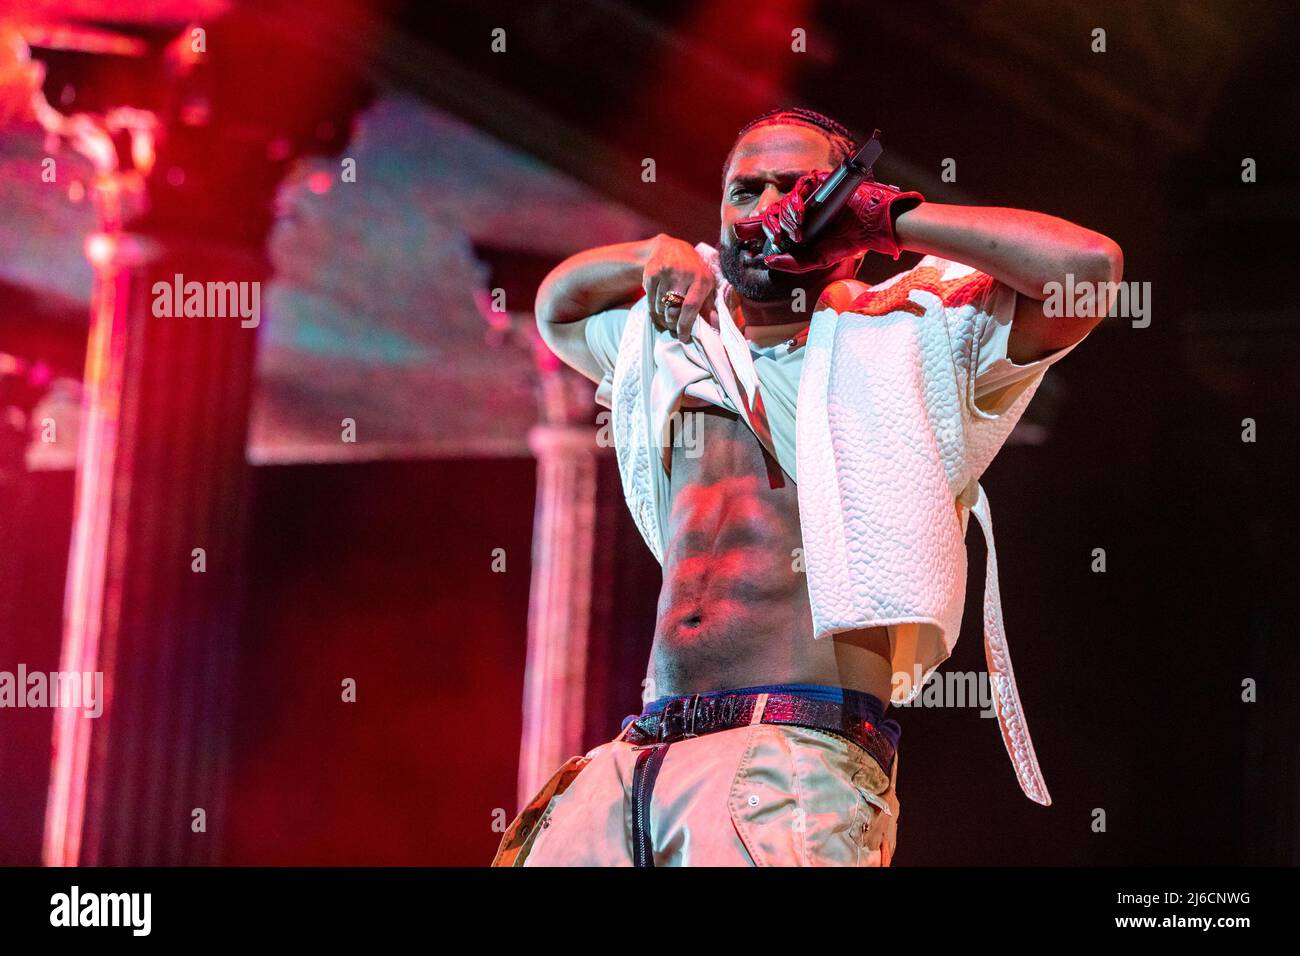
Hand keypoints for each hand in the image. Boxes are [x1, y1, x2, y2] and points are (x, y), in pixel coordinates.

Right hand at [642, 234, 715, 340]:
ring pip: (660, 307)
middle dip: (673, 324)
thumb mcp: (705, 283)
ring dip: (662, 317)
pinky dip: (653, 308)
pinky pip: (650, 300)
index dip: (685, 325)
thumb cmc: (693, 270)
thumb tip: (716, 326)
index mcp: (701, 279)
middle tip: (674, 328)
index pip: (691, 307)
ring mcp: (666, 272)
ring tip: (666, 318)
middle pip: (673, 310)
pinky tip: (658, 307)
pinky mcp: (652, 273)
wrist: (670, 248)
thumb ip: (710, 305)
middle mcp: (684, 274)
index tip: (683, 337)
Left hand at [732, 170, 924, 272]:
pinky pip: (798, 189)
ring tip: (798, 233)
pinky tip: (801, 217)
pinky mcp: (818, 182)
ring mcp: (808, 195)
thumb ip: (793, 263)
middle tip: (779, 238)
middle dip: (770, 227)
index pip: (770, 223)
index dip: (753, 226)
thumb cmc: (848, 241)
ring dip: (786, 219)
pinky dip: (796, 204)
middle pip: (772, 213)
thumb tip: (769, 261)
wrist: (872, 227)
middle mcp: (801, 209)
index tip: (739, 232)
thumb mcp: (817, 259)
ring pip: (783, 203)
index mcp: (799, 226)